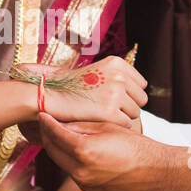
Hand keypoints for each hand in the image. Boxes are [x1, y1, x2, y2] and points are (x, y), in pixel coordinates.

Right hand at [32, 56, 148, 127]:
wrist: (49, 96)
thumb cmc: (71, 87)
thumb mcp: (97, 72)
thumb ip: (118, 78)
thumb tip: (141, 89)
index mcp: (117, 63)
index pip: (141, 84)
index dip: (130, 95)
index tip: (116, 100)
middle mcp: (118, 75)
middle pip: (141, 99)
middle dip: (129, 106)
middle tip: (110, 110)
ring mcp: (115, 93)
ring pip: (135, 113)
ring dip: (122, 117)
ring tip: (103, 115)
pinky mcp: (110, 111)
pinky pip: (126, 124)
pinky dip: (115, 127)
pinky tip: (101, 123)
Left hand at [36, 113, 164, 190]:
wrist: (158, 173)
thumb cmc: (138, 146)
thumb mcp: (109, 128)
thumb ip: (83, 127)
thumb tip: (63, 124)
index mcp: (84, 151)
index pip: (56, 135)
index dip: (47, 123)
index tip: (43, 115)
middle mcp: (81, 172)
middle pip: (53, 152)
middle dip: (48, 137)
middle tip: (47, 125)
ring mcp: (86, 185)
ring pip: (64, 165)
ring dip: (61, 151)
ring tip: (62, 137)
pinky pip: (76, 175)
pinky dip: (74, 163)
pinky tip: (80, 154)